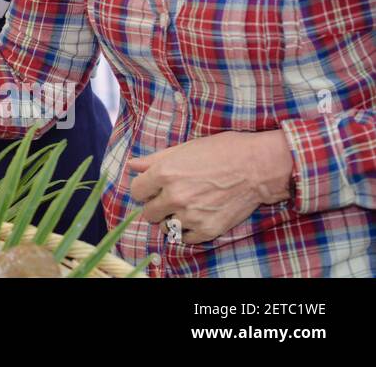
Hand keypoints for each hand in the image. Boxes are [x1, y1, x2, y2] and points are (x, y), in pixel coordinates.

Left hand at [127, 130, 294, 243]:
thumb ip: (154, 160)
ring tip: (185, 208)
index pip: (136, 191)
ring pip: (165, 227)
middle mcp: (174, 197)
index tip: (152, 188)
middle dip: (156, 205)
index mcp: (165, 174)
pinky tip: (196, 218)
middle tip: (170, 198)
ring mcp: (191, 216)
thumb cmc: (221, 151)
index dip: (144, 189)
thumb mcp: (184, 149)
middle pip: (148, 213)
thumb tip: (131, 165)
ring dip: (171, 219)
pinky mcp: (208, 230)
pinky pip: (185, 238)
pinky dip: (188, 231)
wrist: (257, 167)